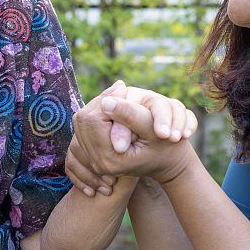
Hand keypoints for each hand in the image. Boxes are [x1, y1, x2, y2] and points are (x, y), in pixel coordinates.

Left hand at [65, 83, 199, 195]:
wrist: (167, 163)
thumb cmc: (165, 146)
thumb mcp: (151, 127)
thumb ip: (130, 115)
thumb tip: (106, 102)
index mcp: (111, 159)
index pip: (94, 120)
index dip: (107, 99)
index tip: (123, 86)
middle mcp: (98, 163)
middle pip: (84, 120)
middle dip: (101, 101)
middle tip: (120, 88)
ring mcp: (94, 159)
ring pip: (82, 121)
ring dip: (98, 105)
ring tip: (118, 96)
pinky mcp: (94, 153)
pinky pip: (85, 126)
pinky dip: (98, 112)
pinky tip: (113, 107)